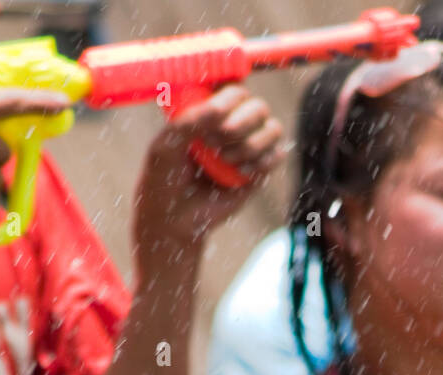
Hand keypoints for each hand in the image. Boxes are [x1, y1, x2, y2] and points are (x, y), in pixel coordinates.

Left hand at [133, 85, 284, 255]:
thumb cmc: (165, 177)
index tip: (212, 115)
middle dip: (239, 124)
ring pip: (273, 128)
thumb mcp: (166, 144)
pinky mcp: (259, 170)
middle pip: (258, 106)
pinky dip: (262, 162)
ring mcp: (248, 146)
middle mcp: (233, 123)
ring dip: (250, 145)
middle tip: (214, 143)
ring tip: (225, 161)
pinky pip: (278, 154)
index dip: (230, 97)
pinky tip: (241, 174)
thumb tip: (220, 110)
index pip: (234, 87)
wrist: (175, 219)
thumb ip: (190, 120)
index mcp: (209, 108)